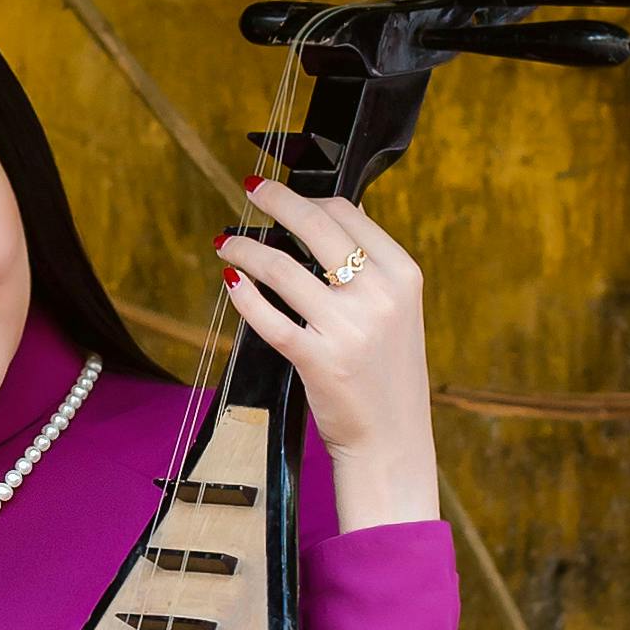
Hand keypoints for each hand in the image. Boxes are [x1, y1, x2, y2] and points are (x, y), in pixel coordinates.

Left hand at [215, 176, 437, 528]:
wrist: (392, 440)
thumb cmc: (387, 374)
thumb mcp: (398, 311)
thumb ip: (370, 267)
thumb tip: (333, 216)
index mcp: (403, 276)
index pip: (348, 214)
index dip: (308, 197)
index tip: (282, 194)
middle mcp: (379, 296)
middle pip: (315, 226)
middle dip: (275, 200)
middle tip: (250, 190)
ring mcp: (349, 328)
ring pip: (282, 268)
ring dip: (245, 248)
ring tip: (226, 242)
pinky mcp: (318, 360)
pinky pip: (268, 317)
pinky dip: (243, 294)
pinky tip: (230, 281)